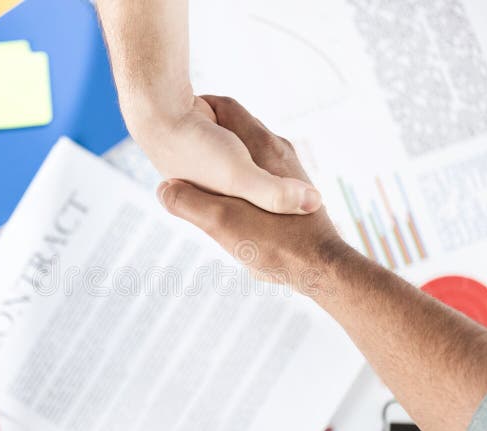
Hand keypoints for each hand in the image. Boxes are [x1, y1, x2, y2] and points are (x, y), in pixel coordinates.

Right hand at [155, 96, 343, 294]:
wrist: (323, 269)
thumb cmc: (275, 245)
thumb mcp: (223, 223)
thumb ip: (189, 203)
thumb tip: (163, 190)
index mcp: (261, 147)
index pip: (223, 106)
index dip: (196, 112)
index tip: (178, 131)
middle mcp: (277, 149)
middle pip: (233, 125)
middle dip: (209, 137)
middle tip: (186, 164)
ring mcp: (287, 166)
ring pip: (245, 150)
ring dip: (224, 163)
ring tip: (207, 189)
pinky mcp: (292, 186)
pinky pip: (256, 171)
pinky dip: (239, 180)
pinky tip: (234, 209)